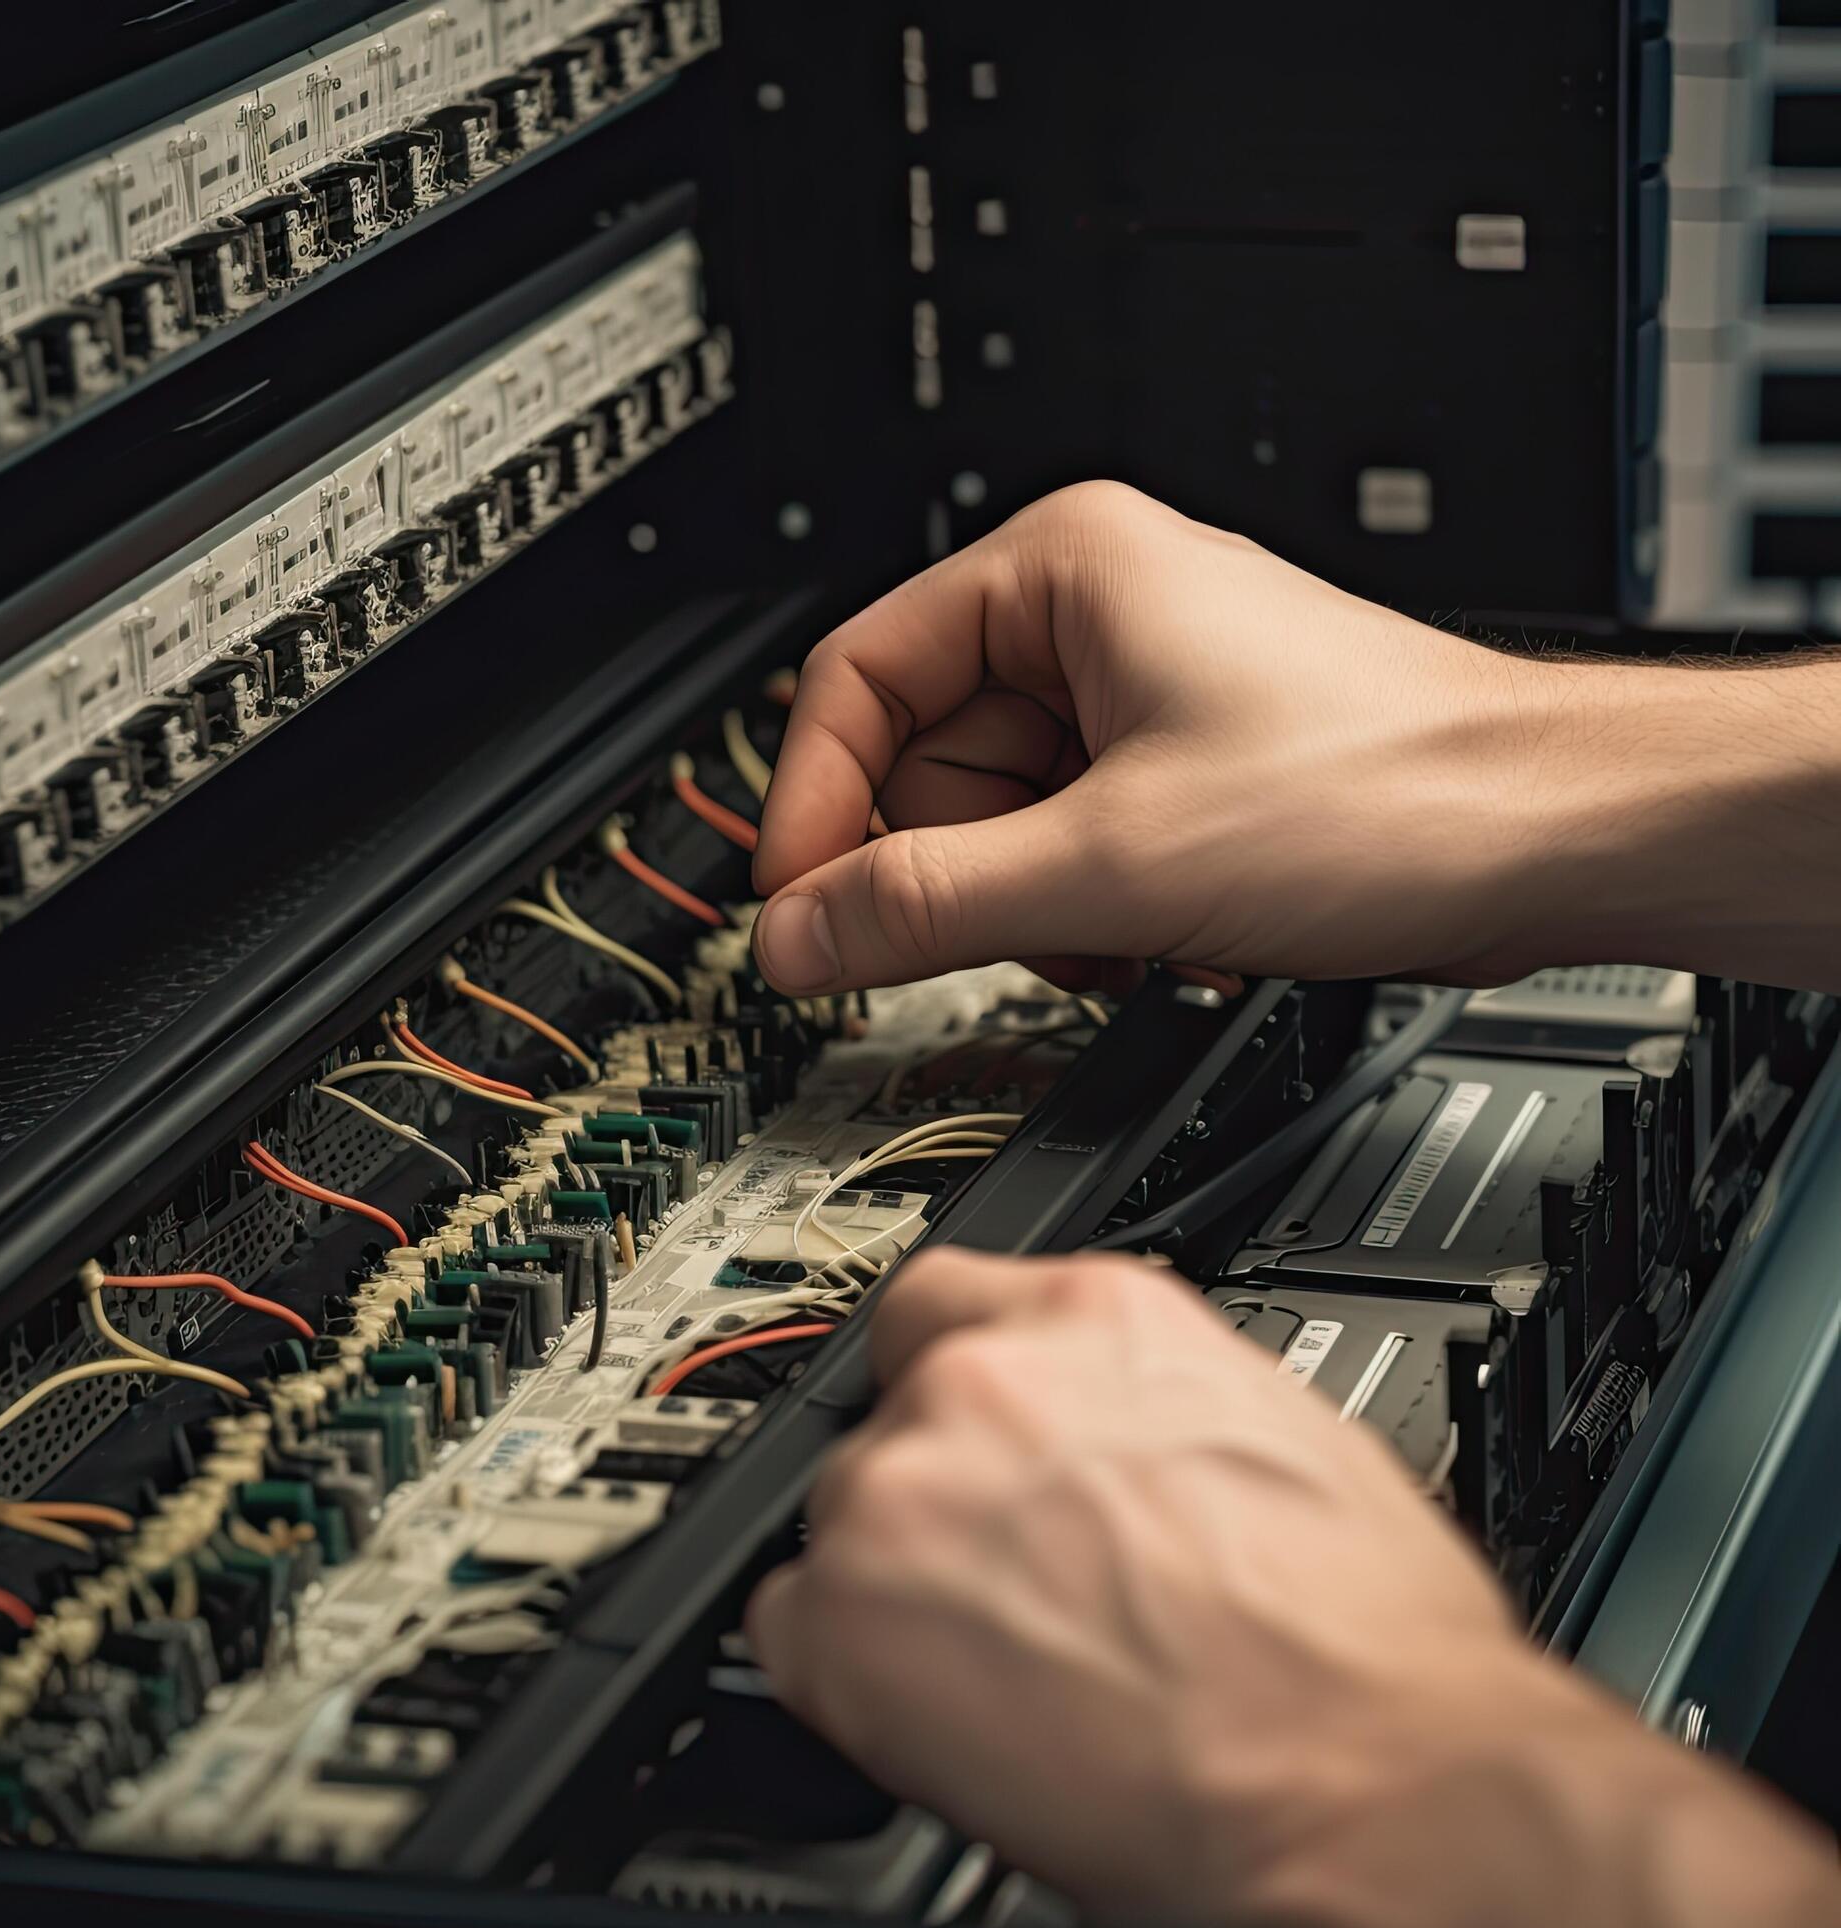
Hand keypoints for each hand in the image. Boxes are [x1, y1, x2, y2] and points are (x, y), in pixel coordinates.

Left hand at [745, 1247, 1840, 1927]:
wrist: (1384, 1783)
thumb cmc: (1372, 1638)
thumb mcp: (1277, 1431)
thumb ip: (1148, 1401)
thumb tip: (1117, 1432)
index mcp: (1099, 1316)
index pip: (948, 1300)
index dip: (952, 1376)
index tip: (962, 1430)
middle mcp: (989, 1379)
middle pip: (896, 1413)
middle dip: (944, 1493)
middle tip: (1013, 1580)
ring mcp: (907, 1490)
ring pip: (844, 1518)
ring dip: (898, 1583)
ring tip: (1005, 1665)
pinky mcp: (847, 1621)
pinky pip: (791, 1626)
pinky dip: (848, 1674)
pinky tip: (946, 1715)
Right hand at [750, 481, 1840, 997]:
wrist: (1552, 838)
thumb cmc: (1391, 788)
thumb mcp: (1111, 863)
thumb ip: (924, 904)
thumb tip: (797, 935)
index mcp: (1058, 571)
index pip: (853, 678)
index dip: (813, 807)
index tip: (799, 911)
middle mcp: (1091, 617)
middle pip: (925, 767)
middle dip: (972, 872)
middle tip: (1041, 919)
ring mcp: (1137, 697)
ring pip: (997, 825)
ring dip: (1045, 905)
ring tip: (1141, 918)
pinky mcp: (1176, 771)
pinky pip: (1066, 852)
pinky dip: (1099, 912)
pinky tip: (1174, 927)